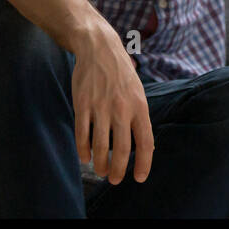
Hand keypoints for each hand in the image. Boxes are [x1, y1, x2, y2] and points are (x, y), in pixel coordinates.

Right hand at [70, 21, 154, 185]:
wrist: (99, 48)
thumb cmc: (121, 73)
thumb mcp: (138, 92)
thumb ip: (139, 116)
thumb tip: (145, 145)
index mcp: (140, 106)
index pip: (145, 141)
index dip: (144, 163)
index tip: (139, 178)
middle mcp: (122, 109)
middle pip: (122, 149)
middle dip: (119, 170)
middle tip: (115, 180)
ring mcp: (101, 107)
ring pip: (100, 145)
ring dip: (100, 163)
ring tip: (101, 171)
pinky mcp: (83, 104)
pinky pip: (82, 133)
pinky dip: (83, 149)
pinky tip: (85, 157)